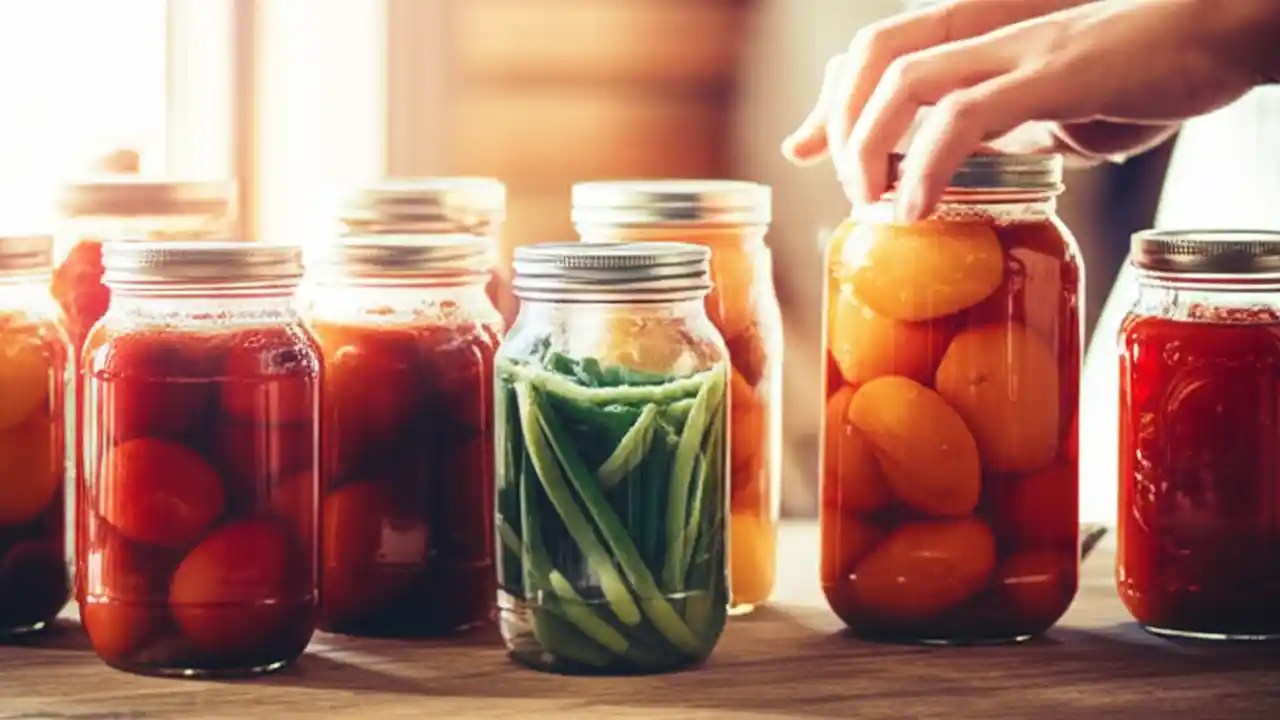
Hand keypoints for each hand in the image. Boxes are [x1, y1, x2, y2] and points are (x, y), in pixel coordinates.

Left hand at [782, 0, 1279, 219]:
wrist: (1225, 33)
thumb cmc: (1146, 73)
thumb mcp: (1053, 106)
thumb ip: (1001, 126)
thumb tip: (965, 169)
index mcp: (982, 41)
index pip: (880, 50)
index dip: (831, 97)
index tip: (808, 151)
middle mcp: (989, 34)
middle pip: (874, 56)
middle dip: (840, 125)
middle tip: (852, 194)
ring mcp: (1019, 48)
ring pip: (906, 78)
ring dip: (870, 147)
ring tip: (875, 206)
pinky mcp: (1057, 72)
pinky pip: (968, 113)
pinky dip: (928, 162)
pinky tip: (920, 207)